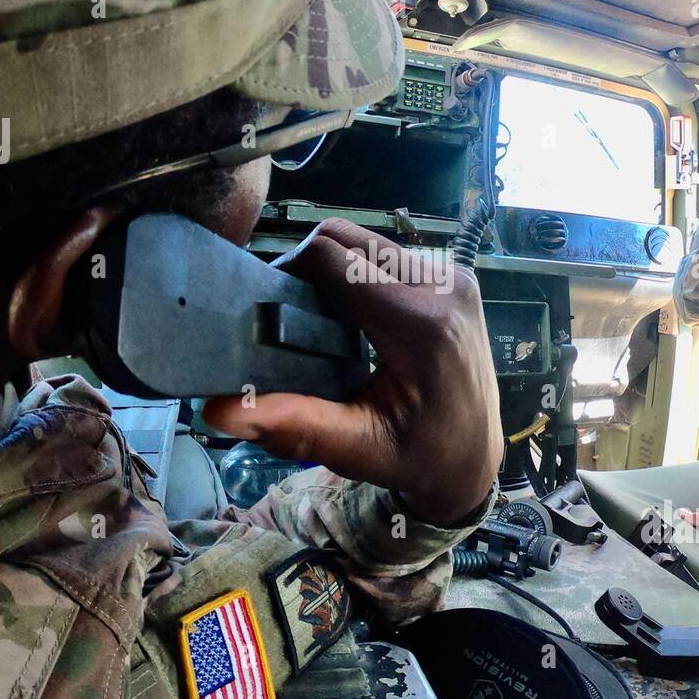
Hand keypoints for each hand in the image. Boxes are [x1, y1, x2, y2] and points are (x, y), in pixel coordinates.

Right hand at [203, 218, 501, 525]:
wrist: (476, 460)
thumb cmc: (418, 458)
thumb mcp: (357, 448)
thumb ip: (294, 424)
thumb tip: (222, 411)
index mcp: (421, 325)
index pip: (331, 256)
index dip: (287, 269)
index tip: (266, 304)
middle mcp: (443, 287)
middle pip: (345, 238)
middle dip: (305, 266)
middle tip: (285, 313)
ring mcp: (452, 277)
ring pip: (365, 241)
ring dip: (332, 268)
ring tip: (314, 317)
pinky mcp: (453, 277)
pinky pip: (387, 255)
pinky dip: (357, 273)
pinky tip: (349, 317)